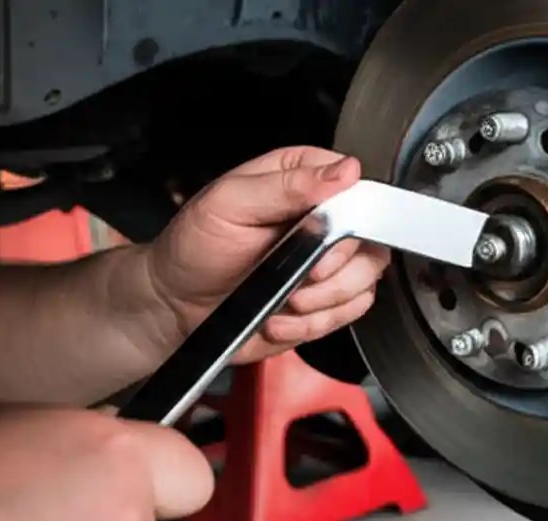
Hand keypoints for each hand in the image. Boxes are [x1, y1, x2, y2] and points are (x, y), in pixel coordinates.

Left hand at [142, 146, 390, 362]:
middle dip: (335, 269)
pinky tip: (280, 318)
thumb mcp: (229, 203)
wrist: (176, 306)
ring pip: (365, 281)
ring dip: (323, 301)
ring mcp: (327, 263)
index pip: (358, 187)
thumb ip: (287, 184)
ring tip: (284, 300)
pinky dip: (315, 323)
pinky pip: (349, 313)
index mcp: (302, 179)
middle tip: (300, 275)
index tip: (320, 237)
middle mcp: (323, 218)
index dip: (350, 217)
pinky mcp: (325, 301)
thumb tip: (344, 171)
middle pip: (371, 239)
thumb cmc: (193, 248)